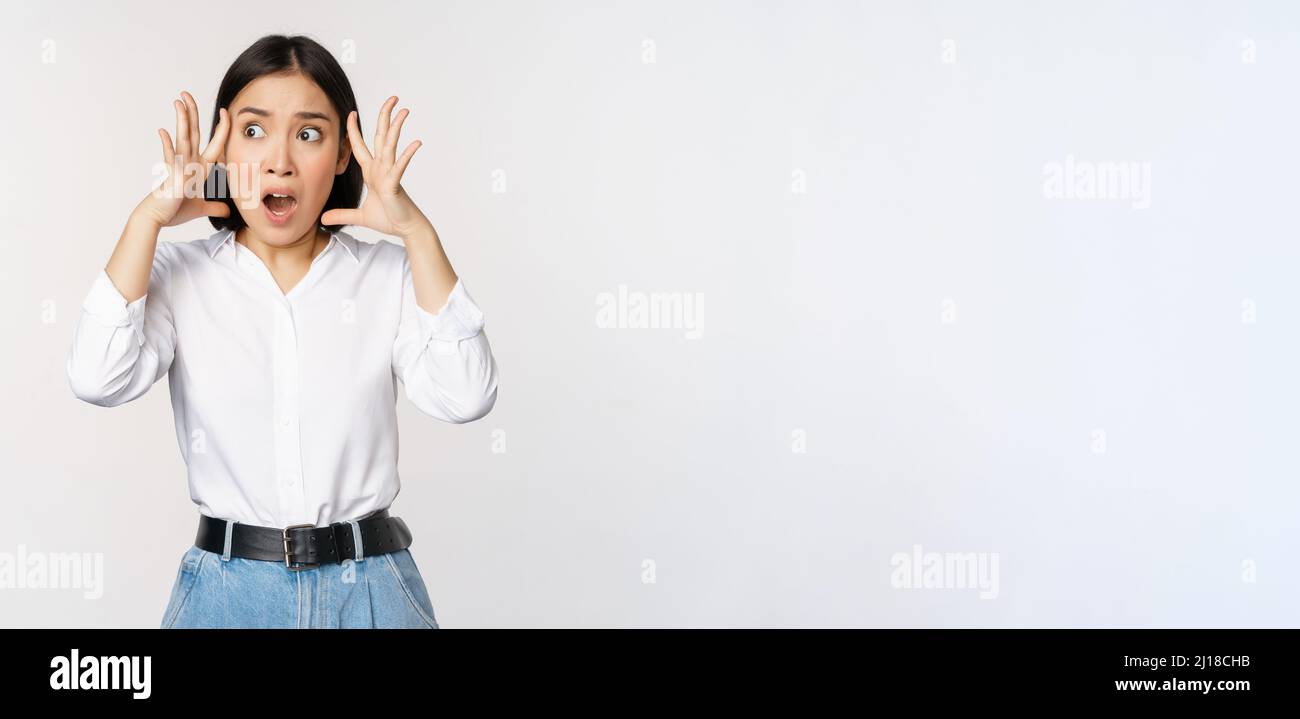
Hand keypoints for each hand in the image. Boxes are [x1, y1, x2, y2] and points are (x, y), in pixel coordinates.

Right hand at [135, 91, 230, 227]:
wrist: (157, 217)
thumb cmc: (175, 210)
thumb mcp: (201, 208)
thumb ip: (214, 207)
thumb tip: (226, 212)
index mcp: (199, 167)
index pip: (213, 143)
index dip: (221, 128)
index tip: (224, 112)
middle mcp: (189, 162)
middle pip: (193, 132)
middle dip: (192, 113)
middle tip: (186, 93)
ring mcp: (179, 166)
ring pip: (183, 139)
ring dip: (182, 121)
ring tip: (179, 102)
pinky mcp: (171, 175)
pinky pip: (169, 158)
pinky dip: (167, 145)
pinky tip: (163, 131)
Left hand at [321, 96, 426, 237]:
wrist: (405, 229)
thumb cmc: (388, 219)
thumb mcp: (359, 216)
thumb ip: (341, 214)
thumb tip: (323, 220)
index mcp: (372, 171)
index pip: (360, 145)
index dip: (354, 129)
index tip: (351, 113)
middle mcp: (381, 168)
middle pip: (381, 136)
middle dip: (385, 116)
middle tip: (393, 98)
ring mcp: (389, 173)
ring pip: (390, 145)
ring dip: (396, 127)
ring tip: (404, 111)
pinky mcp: (395, 184)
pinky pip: (400, 166)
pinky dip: (407, 155)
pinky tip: (416, 143)